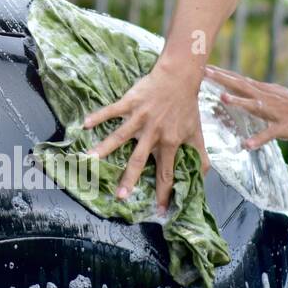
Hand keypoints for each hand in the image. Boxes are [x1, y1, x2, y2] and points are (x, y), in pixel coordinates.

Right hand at [83, 58, 210, 214]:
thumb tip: (201, 177)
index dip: (164, 192)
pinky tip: (85, 124)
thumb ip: (199, 156)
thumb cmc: (187, 106)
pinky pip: (112, 110)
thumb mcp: (197, 133)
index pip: (167, 173)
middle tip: (119, 197)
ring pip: (121, 136)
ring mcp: (140, 118)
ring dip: (105, 148)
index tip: (159, 210)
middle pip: (140, 160)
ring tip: (91, 161)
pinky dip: (99, 117)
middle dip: (130, 179)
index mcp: (171, 142)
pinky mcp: (130, 103)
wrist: (179, 78)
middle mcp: (154, 133)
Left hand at [203, 65, 287, 148]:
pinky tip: (247, 145)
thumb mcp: (271, 94)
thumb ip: (254, 93)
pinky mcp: (283, 127)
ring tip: (223, 98)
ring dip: (239, 101)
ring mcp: (274, 112)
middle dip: (222, 78)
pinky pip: (269, 133)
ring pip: (254, 105)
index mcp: (261, 91)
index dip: (221, 73)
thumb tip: (236, 89)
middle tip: (204, 71)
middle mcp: (265, 98)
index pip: (237, 79)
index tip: (203, 65)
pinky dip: (258, 139)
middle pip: (240, 85)